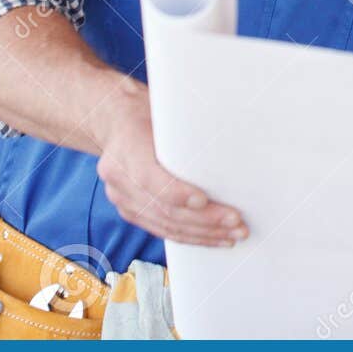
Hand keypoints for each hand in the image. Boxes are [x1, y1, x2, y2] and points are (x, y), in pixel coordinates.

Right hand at [95, 82, 247, 246]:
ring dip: (204, 234)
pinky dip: (192, 237)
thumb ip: (185, 130)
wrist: (116, 122)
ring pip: (166, 225)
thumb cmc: (149, 113)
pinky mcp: (131, 212)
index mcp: (126, 149)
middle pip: (164, 208)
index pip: (150, 179)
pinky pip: (163, 230)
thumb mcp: (164, 112)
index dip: (177, 193)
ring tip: (234, 234)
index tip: (203, 200)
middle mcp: (120, 180)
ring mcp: (123, 200)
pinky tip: (214, 238)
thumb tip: (230, 140)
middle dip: (204, 220)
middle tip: (236, 222)